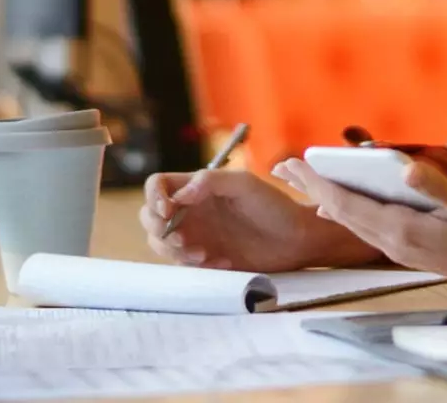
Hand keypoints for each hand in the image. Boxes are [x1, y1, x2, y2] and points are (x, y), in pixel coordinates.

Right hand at [139, 168, 375, 272]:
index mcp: (197, 187)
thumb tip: (179, 195)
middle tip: (183, 241)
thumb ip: (210, 181)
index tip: (167, 212)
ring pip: (160, 243)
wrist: (297, 239)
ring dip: (174, 251)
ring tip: (204, 255)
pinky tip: (222, 262)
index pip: (157, 185)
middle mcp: (191, 210)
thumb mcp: (244, 185)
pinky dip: (195, 266)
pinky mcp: (204, 258)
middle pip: (149, 216)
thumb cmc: (274, 206)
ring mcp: (196, 234)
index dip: (153, 197)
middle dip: (159, 230)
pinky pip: (183, 265)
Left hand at [271, 157, 446, 302]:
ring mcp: (401, 249)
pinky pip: (367, 228)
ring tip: (306, 182)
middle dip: (312, 187)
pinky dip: (349, 211)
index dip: (318, 182)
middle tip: (283, 166)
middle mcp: (394, 243)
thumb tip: (408, 170)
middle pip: (341, 213)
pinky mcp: (410, 250)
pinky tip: (344, 205)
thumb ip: (439, 188)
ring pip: (352, 222)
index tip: (292, 163)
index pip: (347, 204)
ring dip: (327, 199)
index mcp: (402, 229)